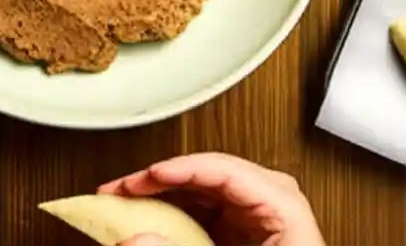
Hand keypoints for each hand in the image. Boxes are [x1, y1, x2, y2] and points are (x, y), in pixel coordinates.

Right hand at [98, 152, 324, 245]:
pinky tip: (149, 216)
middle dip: (163, 179)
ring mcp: (258, 216)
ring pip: (204, 190)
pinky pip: (205, 210)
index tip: (149, 174)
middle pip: (211, 175)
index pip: (228, 171)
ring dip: (164, 193)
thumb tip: (135, 240)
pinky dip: (176, 212)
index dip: (184, 167)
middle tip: (122, 188)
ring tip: (125, 199)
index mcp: (284, 208)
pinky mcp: (243, 232)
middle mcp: (273, 204)